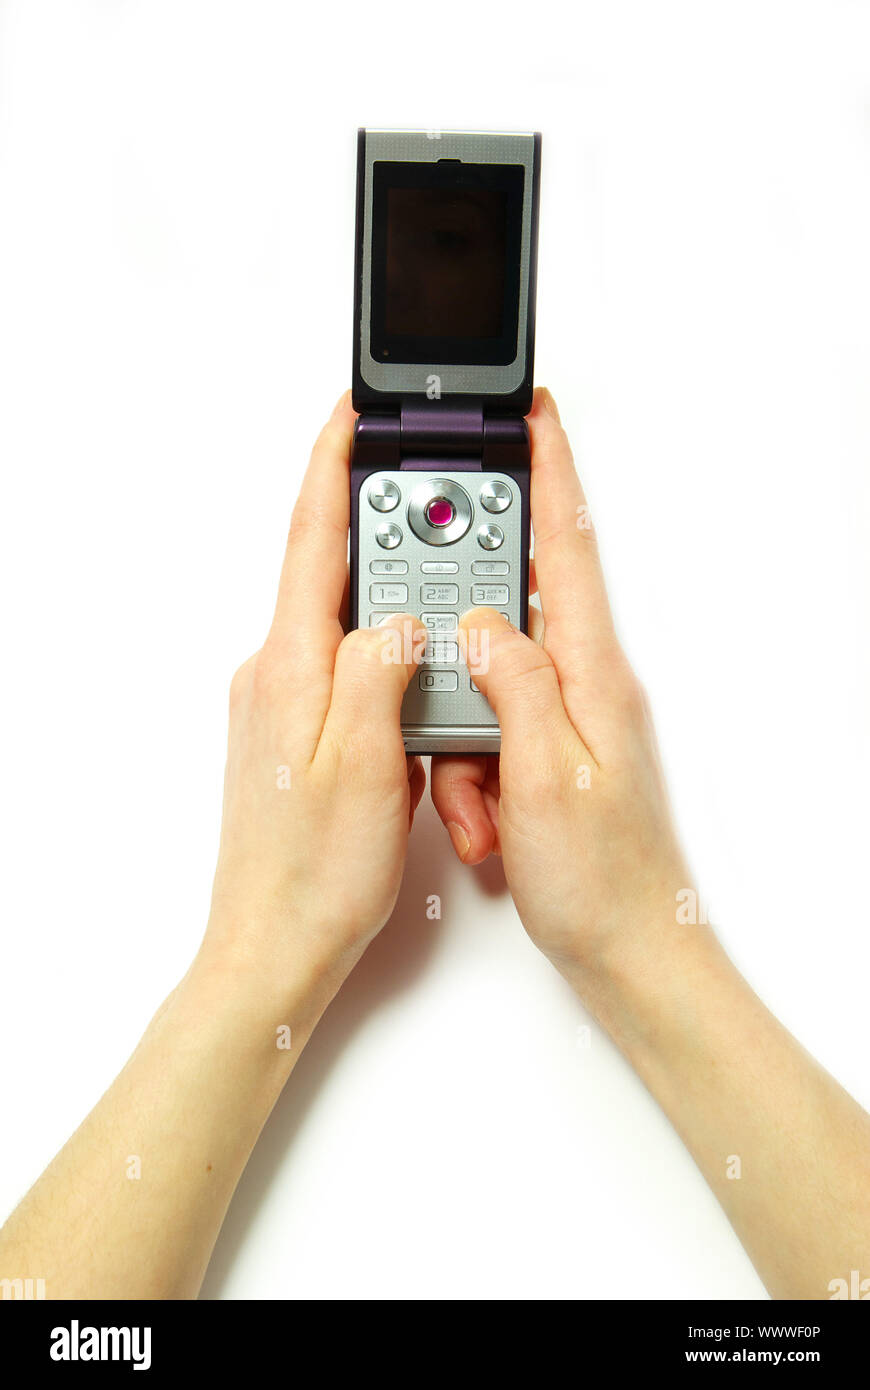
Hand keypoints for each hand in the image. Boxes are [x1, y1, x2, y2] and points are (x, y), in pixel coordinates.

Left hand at [202, 392, 426, 1004]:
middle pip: (334, 576)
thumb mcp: (367, 760)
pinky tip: (421, 706)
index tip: (351, 412)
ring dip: (400, 625)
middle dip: (388, 542)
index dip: (332, 465)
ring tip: (445, 655)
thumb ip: (380, 666)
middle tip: (442, 524)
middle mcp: (275, 674)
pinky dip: (390, 670)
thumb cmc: (317, 871)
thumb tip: (399, 616)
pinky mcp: (296, 734)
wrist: (274, 943)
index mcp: (289, 666)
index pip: (310, 539)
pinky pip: (350, 675)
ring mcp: (282, 704)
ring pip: (351, 632)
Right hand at [430, 388, 690, 1001]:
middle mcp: (584, 684)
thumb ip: (514, 683)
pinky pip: (489, 734)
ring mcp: (565, 722)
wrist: (631, 953)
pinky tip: (481, 823)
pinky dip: (470, 772)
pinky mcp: (546, 756)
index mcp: (592, 673)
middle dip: (463, 644)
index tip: (529, 412)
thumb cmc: (603, 879)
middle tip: (443, 675)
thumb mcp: (545, 777)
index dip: (548, 471)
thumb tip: (480, 618)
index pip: (566, 547)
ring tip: (479, 810)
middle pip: (510, 616)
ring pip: (487, 686)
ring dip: (462, 741)